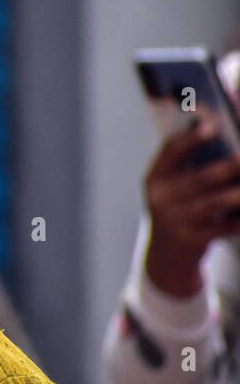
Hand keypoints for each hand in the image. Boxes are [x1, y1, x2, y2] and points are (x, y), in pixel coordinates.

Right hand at [144, 119, 239, 297]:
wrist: (166, 256)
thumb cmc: (175, 211)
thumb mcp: (170, 187)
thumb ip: (187, 162)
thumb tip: (214, 132)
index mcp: (154, 180)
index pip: (170, 152)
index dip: (190, 139)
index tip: (212, 127)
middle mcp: (161, 199)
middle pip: (200, 178)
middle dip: (229, 167)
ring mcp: (175, 221)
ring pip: (216, 202)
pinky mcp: (191, 240)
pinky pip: (224, 226)